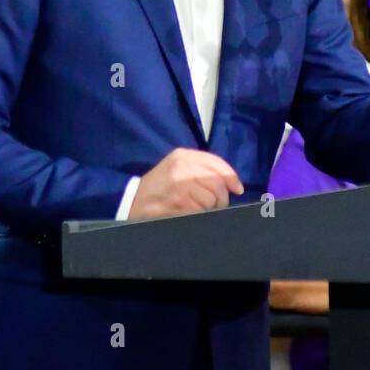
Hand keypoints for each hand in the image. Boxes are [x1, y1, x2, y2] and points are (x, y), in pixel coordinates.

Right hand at [129, 148, 243, 219]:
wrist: (133, 200)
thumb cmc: (159, 184)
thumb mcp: (176, 166)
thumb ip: (200, 167)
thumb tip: (230, 182)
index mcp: (183, 156)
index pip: (216, 163)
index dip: (231, 177)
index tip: (237, 188)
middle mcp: (182, 167)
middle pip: (217, 182)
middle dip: (222, 197)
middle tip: (217, 204)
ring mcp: (180, 186)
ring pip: (212, 199)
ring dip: (210, 208)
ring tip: (199, 207)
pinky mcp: (179, 203)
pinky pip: (202, 210)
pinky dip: (200, 213)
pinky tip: (190, 212)